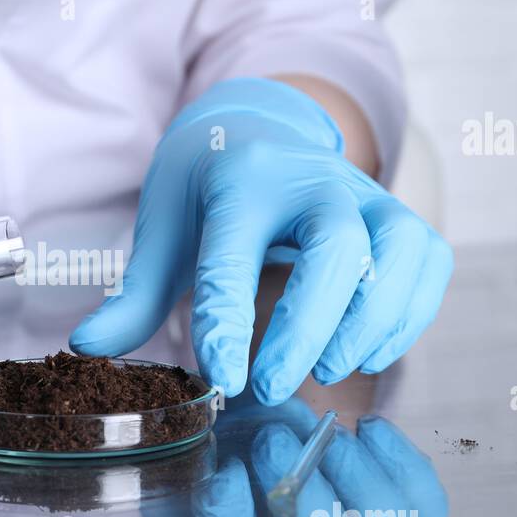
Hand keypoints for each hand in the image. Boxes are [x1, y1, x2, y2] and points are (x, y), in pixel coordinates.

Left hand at [71, 78, 451, 403]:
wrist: (261, 129)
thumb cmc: (208, 188)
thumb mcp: (164, 228)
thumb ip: (134, 293)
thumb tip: (90, 347)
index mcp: (242, 178)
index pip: (234, 253)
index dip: (226, 320)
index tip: (221, 380)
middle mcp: (315, 179)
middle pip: (336, 250)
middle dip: (307, 327)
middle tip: (271, 386)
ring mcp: (367, 194)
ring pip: (397, 254)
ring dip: (368, 325)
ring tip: (327, 372)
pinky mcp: (403, 218)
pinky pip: (427, 265)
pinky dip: (406, 317)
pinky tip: (367, 353)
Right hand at [141, 396, 447, 516]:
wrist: (256, 445)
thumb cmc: (212, 454)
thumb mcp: (185, 458)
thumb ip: (200, 464)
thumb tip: (234, 477)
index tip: (221, 473)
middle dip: (310, 506)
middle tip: (272, 442)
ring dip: (365, 487)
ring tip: (331, 437)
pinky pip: (426, 510)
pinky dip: (405, 467)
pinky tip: (366, 428)